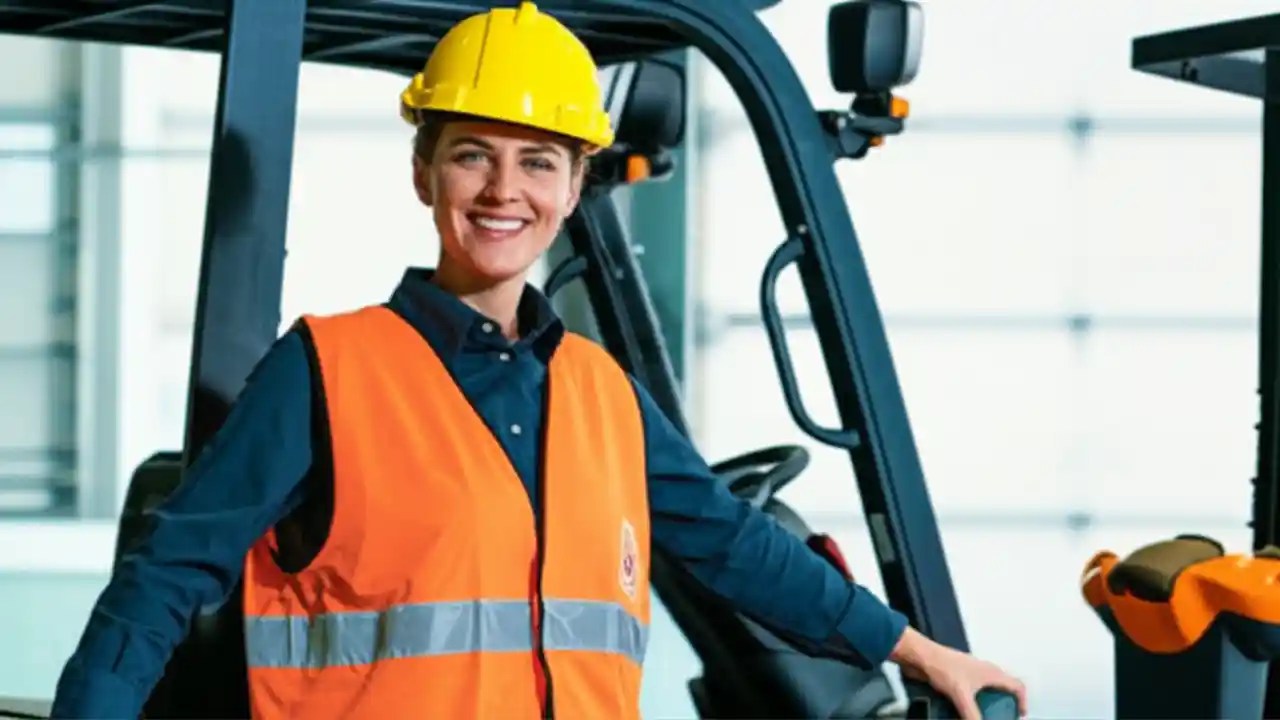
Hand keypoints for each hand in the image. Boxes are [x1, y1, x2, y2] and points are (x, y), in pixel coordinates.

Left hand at [889, 627, 1027, 719]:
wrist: (920, 656)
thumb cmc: (941, 665)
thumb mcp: (961, 695)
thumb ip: (971, 714)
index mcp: (991, 673)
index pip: (1017, 686)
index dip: (1022, 701)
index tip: (1019, 713)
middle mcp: (983, 671)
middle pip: (1002, 689)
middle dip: (1002, 705)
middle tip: (999, 717)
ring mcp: (970, 673)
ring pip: (985, 691)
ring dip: (985, 705)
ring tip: (980, 717)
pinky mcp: (957, 677)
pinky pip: (970, 691)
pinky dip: (970, 702)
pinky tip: (961, 711)